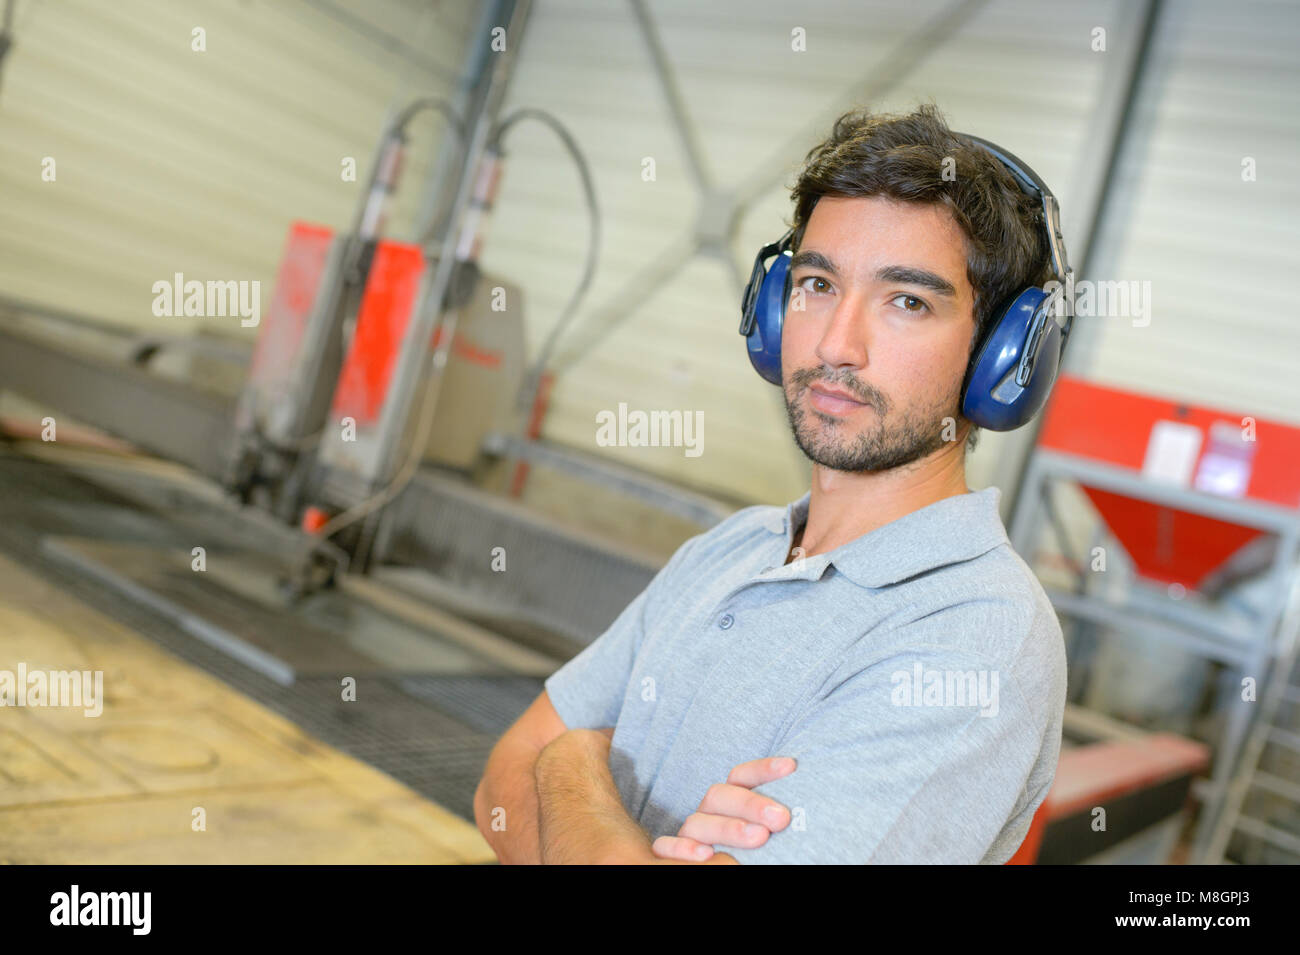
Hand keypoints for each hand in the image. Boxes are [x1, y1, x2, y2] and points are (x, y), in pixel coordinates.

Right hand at [651, 756, 796, 860]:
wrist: (725, 862)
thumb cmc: (755, 852)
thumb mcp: (765, 830)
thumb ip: (773, 820)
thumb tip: (796, 808)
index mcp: (730, 802)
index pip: (740, 776)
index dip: (763, 769)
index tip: (790, 766)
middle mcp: (708, 813)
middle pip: (719, 796)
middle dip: (751, 804)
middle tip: (781, 818)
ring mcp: (690, 833)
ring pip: (697, 822)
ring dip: (727, 828)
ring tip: (759, 838)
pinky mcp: (669, 854)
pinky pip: (665, 845)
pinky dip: (681, 848)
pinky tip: (705, 854)